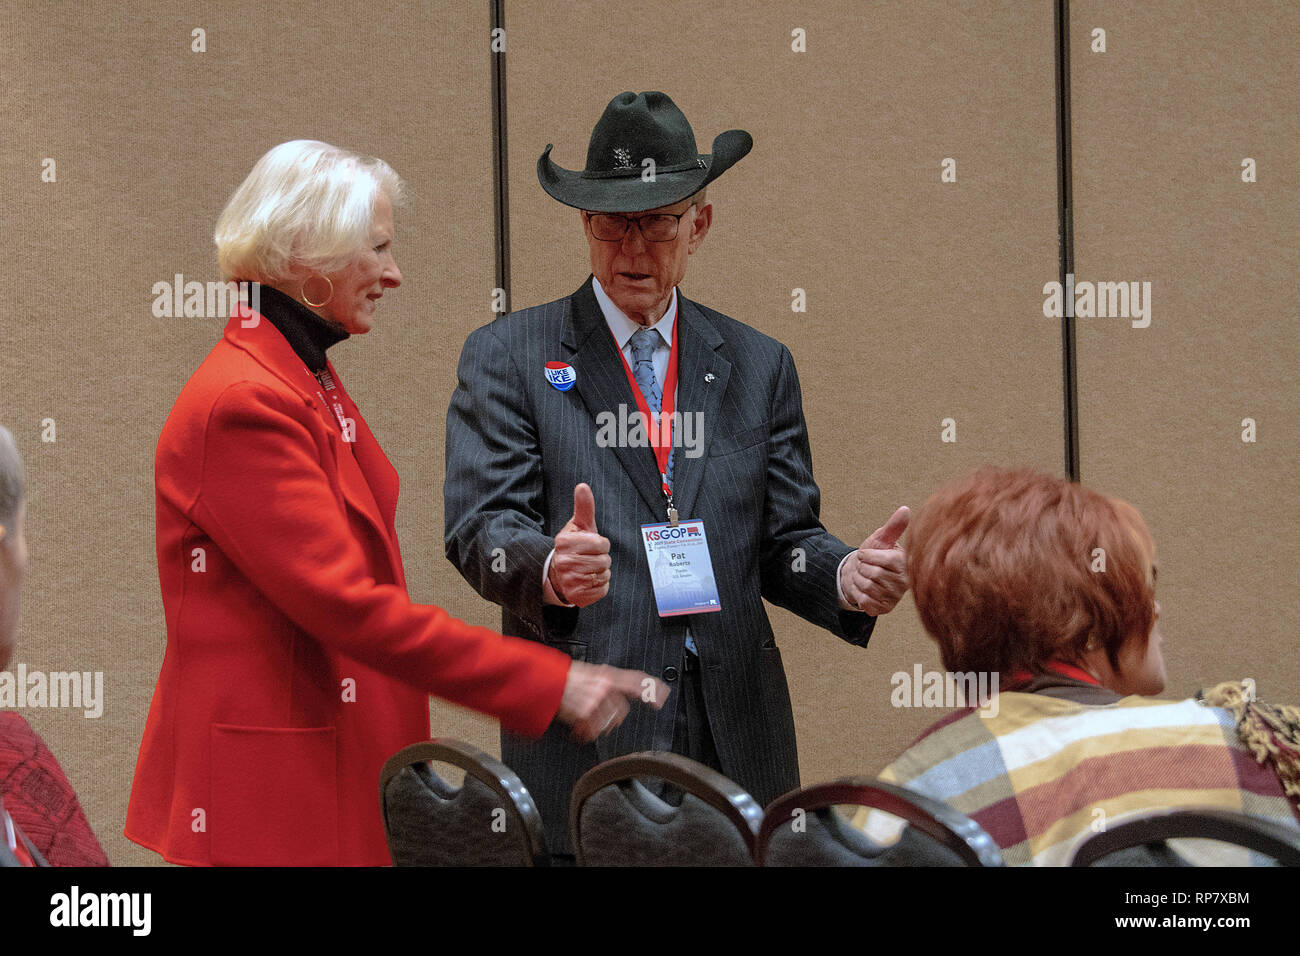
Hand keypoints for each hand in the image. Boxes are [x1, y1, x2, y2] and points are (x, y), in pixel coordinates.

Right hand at [549, 483, 610, 607]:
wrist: (557, 574)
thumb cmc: (573, 546)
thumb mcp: (578, 526)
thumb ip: (583, 507)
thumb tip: (583, 486)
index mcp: (564, 542)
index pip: (601, 543)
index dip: (601, 544)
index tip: (591, 545)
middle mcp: (565, 562)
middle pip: (604, 560)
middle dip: (601, 558)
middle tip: (588, 558)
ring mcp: (570, 581)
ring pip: (604, 574)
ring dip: (601, 571)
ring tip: (588, 569)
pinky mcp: (577, 596)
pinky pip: (603, 589)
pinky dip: (600, 585)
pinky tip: (588, 581)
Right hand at [556, 661, 668, 742]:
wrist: (545, 681)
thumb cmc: (563, 678)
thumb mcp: (588, 672)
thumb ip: (605, 680)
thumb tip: (619, 690)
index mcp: (607, 674)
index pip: (637, 680)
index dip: (652, 689)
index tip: (661, 698)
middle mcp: (605, 686)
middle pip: (622, 709)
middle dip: (614, 719)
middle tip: (606, 723)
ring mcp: (596, 699)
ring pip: (608, 722)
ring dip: (598, 728)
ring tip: (586, 727)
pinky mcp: (586, 712)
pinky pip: (592, 730)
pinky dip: (585, 734)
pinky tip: (578, 732)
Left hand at [840, 506, 910, 615]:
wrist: (859, 574)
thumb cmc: (873, 555)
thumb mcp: (880, 539)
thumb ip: (893, 526)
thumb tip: (905, 509)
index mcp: (905, 564)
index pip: (884, 560)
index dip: (868, 556)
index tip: (865, 555)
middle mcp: (904, 583)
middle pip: (874, 574)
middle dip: (862, 568)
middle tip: (864, 567)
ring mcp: (895, 597)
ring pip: (868, 587)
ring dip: (858, 580)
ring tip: (863, 577)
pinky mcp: (884, 608)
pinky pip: (866, 602)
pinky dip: (858, 594)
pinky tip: (863, 590)